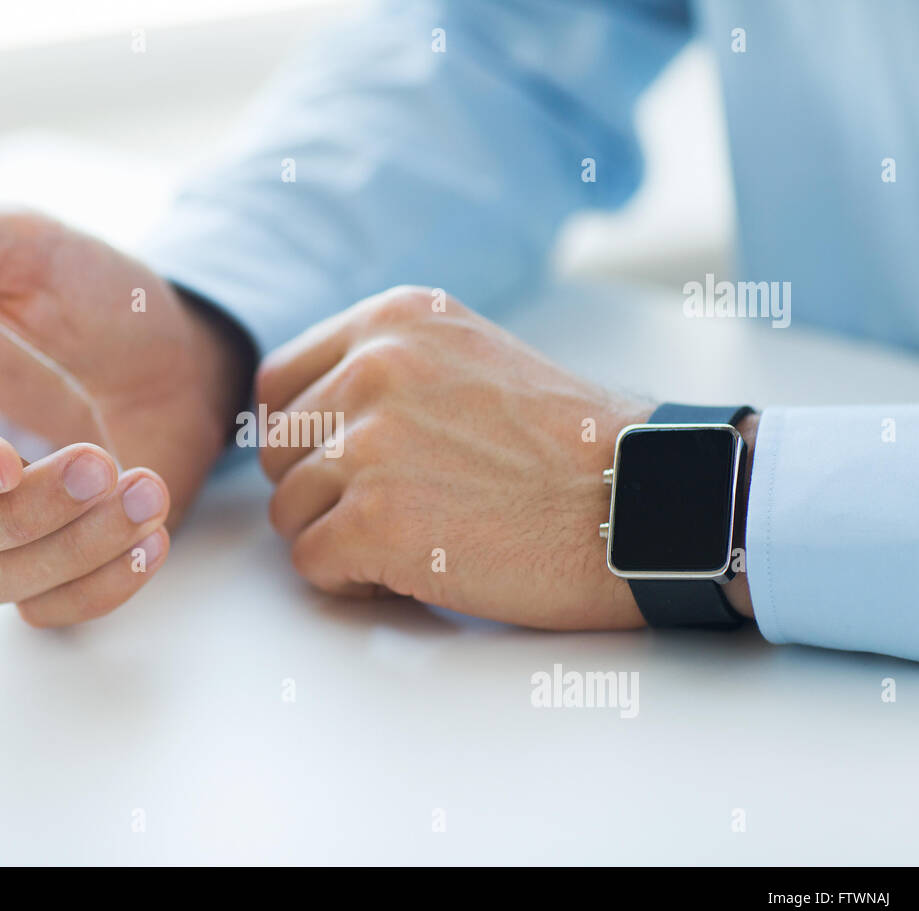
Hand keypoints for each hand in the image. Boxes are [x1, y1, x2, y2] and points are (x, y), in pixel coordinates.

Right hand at [0, 210, 251, 623]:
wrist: (182, 353)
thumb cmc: (98, 299)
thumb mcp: (32, 249)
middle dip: (23, 512)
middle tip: (101, 460)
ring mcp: (8, 530)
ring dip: (74, 549)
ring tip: (148, 489)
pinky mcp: (63, 563)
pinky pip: (55, 610)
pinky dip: (105, 586)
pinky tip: (153, 536)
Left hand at [256, 285, 664, 629]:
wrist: (643, 501)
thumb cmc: (569, 445)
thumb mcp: (470, 357)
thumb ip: (387, 370)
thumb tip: (306, 415)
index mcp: (392, 320)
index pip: (276, 383)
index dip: (299, 437)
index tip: (337, 465)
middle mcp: (372, 369)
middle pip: (275, 451)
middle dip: (318, 491)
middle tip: (385, 511)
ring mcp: (371, 445)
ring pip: (288, 510)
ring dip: (337, 538)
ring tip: (411, 540)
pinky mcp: (377, 521)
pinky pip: (311, 563)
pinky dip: (351, 581)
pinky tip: (410, 572)